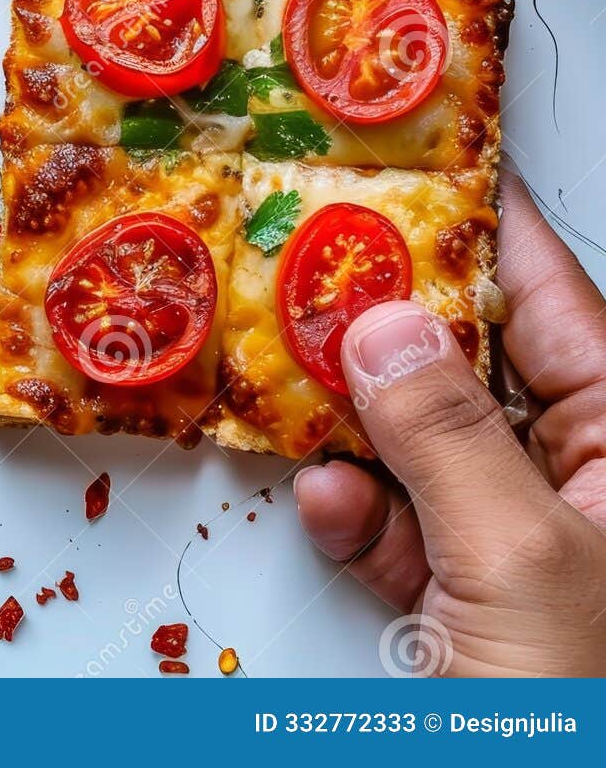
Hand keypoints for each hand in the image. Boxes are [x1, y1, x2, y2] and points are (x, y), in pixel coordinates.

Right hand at [295, 172, 605, 677]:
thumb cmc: (579, 716)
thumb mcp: (522, 566)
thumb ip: (446, 433)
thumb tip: (379, 325)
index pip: (554, 301)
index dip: (481, 224)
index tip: (408, 156)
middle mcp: (581, 485)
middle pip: (473, 359)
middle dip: (385, 318)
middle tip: (307, 256)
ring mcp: (520, 543)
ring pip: (421, 436)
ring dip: (351, 415)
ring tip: (291, 370)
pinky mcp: (465, 604)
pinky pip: (400, 521)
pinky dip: (355, 509)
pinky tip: (328, 500)